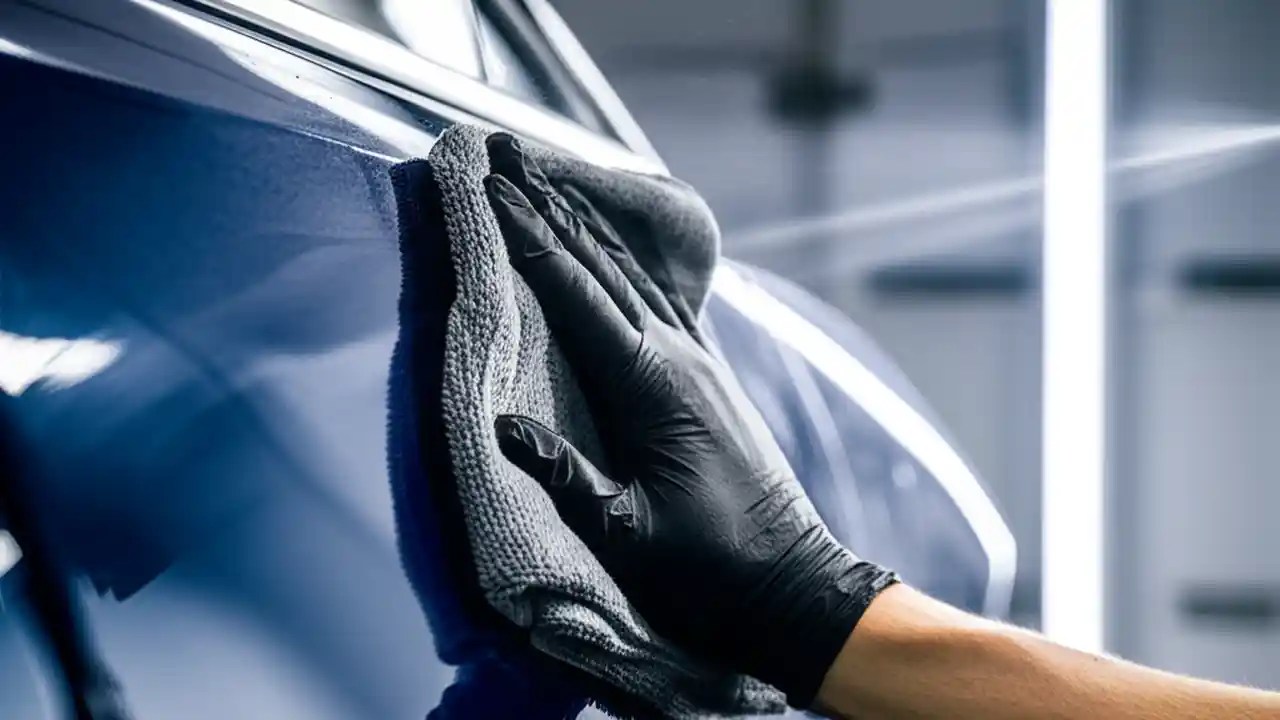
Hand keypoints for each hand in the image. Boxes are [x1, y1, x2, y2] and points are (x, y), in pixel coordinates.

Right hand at [483, 136, 895, 707]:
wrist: (793, 584)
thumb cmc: (709, 572)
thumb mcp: (628, 535)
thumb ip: (567, 477)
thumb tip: (502, 425)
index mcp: (655, 388)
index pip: (579, 297)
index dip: (531, 241)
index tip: (493, 191)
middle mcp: (681, 359)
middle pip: (605, 269)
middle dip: (552, 211)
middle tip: (508, 160)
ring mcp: (701, 363)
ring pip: (634, 277)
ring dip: (587, 228)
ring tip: (546, 185)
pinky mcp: (709, 377)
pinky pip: (658, 301)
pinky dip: (623, 265)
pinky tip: (610, 249)